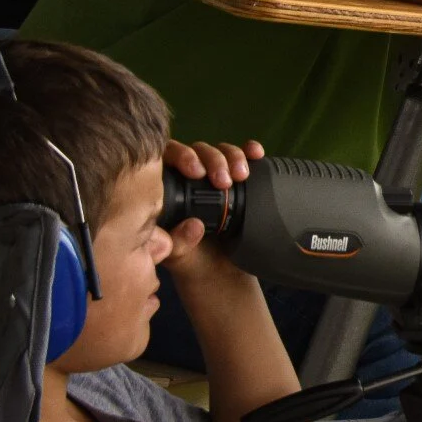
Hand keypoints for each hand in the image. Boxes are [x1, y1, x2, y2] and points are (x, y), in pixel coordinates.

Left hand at [161, 138, 263, 278]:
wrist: (219, 271)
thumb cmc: (191, 261)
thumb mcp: (176, 255)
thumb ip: (177, 242)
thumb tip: (195, 224)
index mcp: (165, 188)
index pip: (167, 156)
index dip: (182, 156)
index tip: (196, 173)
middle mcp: (188, 176)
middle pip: (197, 149)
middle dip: (213, 160)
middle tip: (224, 181)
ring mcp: (214, 174)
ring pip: (220, 150)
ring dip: (232, 157)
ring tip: (241, 175)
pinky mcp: (237, 176)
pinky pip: (243, 155)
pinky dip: (249, 151)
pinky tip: (255, 153)